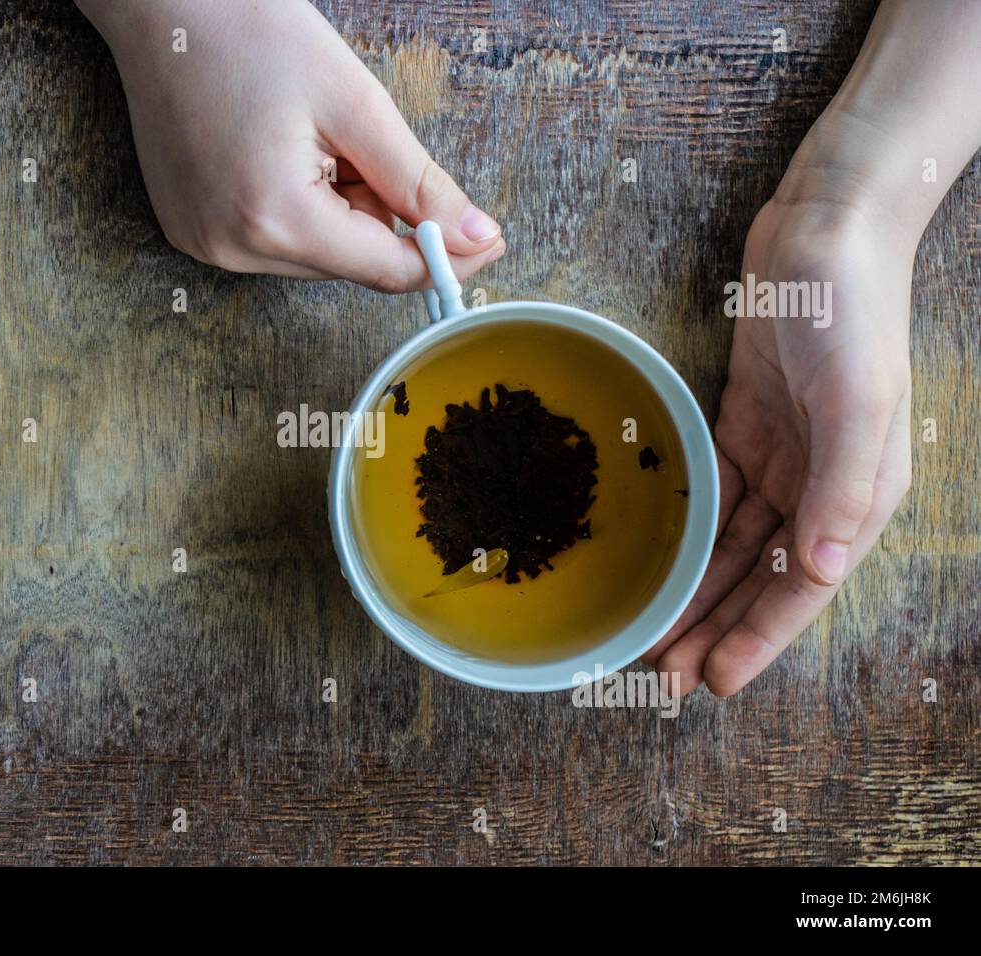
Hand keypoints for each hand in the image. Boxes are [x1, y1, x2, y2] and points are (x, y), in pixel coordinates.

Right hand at [77, 0, 504, 291]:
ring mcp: (205, 246)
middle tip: (353, 142)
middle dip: (375, 213)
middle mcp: (233, 250)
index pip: (387, 270)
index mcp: (276, 219)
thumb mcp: (356, 104)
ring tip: (304, 138)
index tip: (488, 238)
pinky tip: (273, 153)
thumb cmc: (250, 33)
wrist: (161, 6)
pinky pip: (272, 241)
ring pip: (314, 253)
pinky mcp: (192, 233)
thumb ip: (420, 182)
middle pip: (350, 262)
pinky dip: (293, 207)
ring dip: (334, 209)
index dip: (445, 256)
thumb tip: (478, 237)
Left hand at [643, 188, 914, 695]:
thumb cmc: (849, 306)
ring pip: (732, 546)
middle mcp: (822, 484)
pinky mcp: (745, 425)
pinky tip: (662, 565)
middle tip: (663, 678)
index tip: (713, 680)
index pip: (804, 585)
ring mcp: (782, 455)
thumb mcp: (855, 397)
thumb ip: (842, 485)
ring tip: (655, 638)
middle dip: (716, 629)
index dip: (758, 637)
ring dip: (698, 593)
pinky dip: (690, 534)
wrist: (823, 227)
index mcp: (861, 491)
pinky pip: (714, 497)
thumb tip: (825, 570)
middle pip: (761, 577)